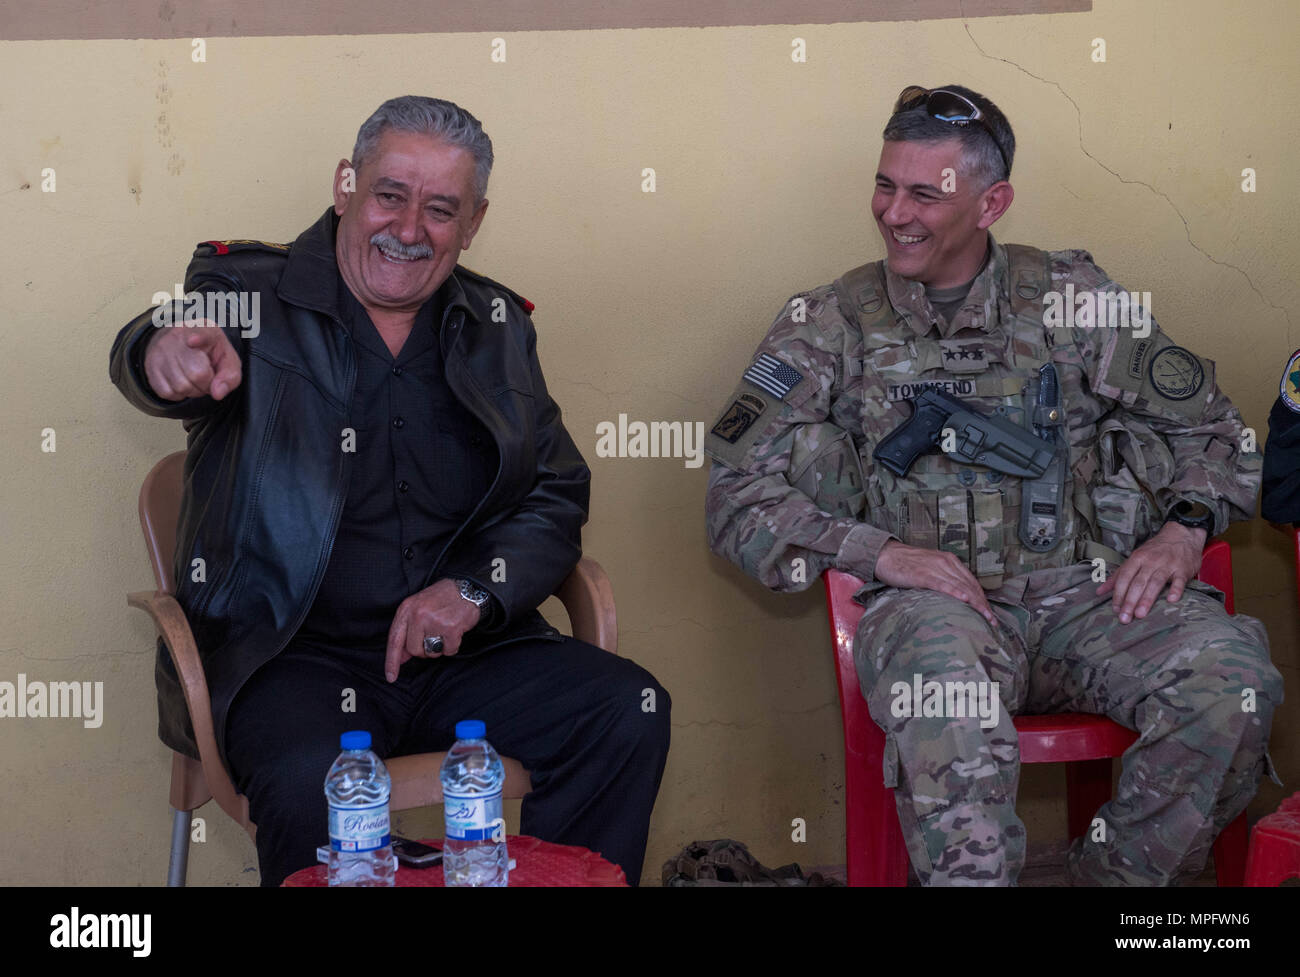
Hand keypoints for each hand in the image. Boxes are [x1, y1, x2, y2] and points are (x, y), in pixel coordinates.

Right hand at [143, 320, 241, 401]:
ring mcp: (161, 350)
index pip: (202, 334)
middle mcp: (178, 337)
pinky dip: (178, 394)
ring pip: (180, 386)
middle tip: (207, 379)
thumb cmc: (210, 353)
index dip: (199, 338)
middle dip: (206, 385)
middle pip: (196, 374)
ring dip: (192, 391)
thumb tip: (217, 393)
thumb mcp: (228, 360)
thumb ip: (230, 377)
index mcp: (203, 330)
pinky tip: (182, 383)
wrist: (183, 341)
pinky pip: (166, 392)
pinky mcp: (150, 365)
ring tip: (195, 379)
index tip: (193, 340)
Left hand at [384, 578, 481, 681]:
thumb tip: (402, 657)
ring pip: (431, 652)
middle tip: (434, 636)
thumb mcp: (419, 608)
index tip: (391, 676)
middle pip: (414, 650)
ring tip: (445, 631)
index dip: (392, 661)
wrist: (468, 589)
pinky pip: (448, 651)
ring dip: (439, 647)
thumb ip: (408, 631)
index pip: (394, 640)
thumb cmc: (442, 599)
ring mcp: (433, 621)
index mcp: (406, 609)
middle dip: (425, 649)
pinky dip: (453, 646)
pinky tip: (455, 632)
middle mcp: (417, 614)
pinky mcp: (450, 628)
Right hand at [873, 540, 997, 626]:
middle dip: (983, 603)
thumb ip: (943, 577)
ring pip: (960, 586)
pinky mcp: (922, 575)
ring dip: (975, 602)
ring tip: (985, 616)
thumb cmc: (906, 564)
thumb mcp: (930, 567)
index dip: (982, 597)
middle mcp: (945, 562)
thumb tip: (955, 595)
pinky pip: (942, 584)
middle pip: (969, 585)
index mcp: (949, 560)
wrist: (885, 555)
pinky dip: (954, 592)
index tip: (990, 613)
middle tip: (993, 620)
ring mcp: (934, 568)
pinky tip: (964, 600)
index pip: (971, 581)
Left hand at [1096, 521, 1206, 623]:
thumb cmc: (1155, 550)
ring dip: (1147, 599)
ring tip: (1140, 614)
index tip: (1115, 610)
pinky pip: (1179, 580)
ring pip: (1155, 583)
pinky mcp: (1183, 569)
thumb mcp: (1135, 558)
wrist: (1182, 535)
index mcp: (1136, 559)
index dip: (1118, 594)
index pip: (1124, 578)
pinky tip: (1171, 600)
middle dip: (1129, 601)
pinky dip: (1176, 590)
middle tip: (1124, 618)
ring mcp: (1167, 565)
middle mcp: (1150, 561)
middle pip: (1138, 583)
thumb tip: (1100, 591)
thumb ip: (1118, 575)